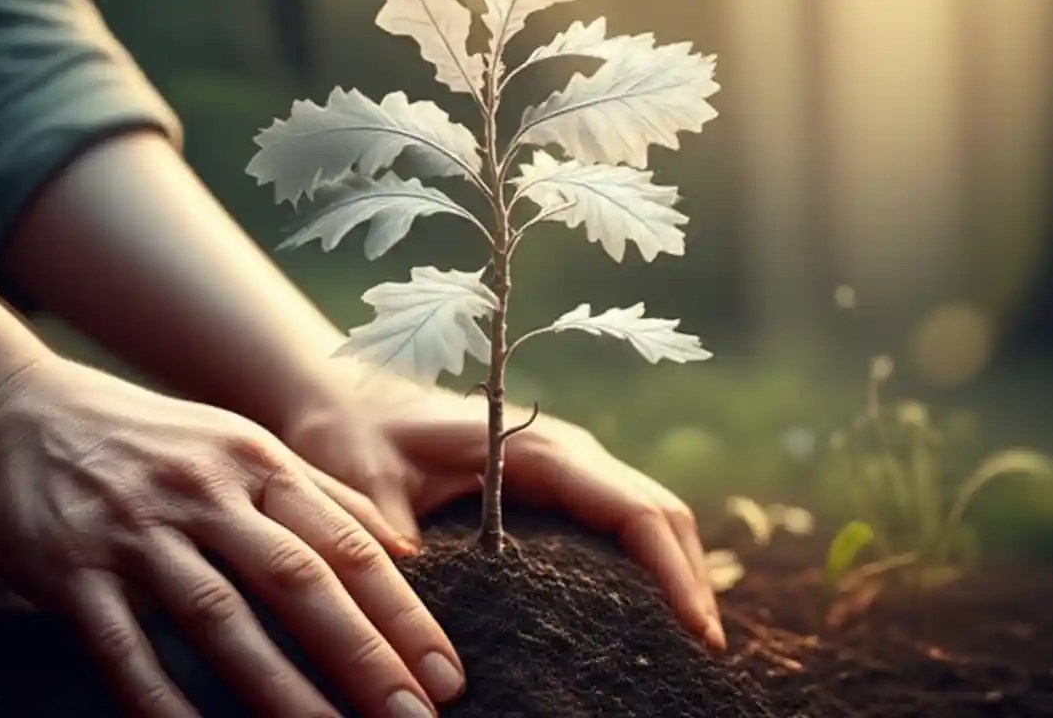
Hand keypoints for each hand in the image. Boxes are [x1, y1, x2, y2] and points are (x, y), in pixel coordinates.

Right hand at [0, 358, 464, 717]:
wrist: (14, 412)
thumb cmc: (151, 441)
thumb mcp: (244, 444)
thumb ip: (324, 494)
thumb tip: (406, 550)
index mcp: (258, 462)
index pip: (348, 545)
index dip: (403, 614)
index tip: (446, 675)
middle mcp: (207, 493)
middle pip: (299, 581)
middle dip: (364, 656)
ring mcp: (139, 531)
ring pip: (221, 618)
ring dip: (281, 689)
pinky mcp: (74, 570)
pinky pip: (125, 648)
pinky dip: (162, 700)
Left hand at [282, 379, 725, 650]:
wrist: (344, 394)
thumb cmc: (354, 434)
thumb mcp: (364, 482)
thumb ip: (391, 535)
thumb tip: (417, 616)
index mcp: (537, 449)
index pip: (633, 509)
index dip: (673, 571)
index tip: (697, 633)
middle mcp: (567, 453)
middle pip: (660, 513)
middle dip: (691, 580)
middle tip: (708, 657)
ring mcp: (566, 467)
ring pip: (649, 517)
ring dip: (678, 573)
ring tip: (690, 647)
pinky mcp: (554, 486)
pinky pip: (620, 523)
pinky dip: (649, 564)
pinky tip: (644, 616)